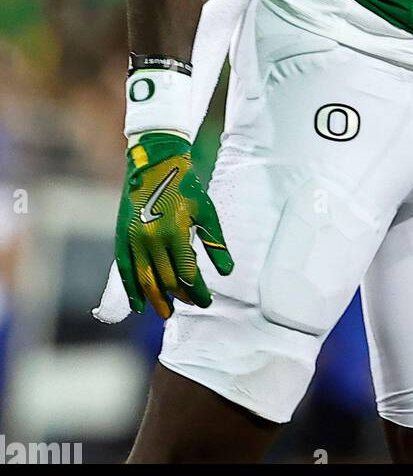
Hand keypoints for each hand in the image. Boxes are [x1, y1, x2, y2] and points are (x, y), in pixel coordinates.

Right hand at [115, 131, 233, 319]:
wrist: (156, 162)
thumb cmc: (186, 186)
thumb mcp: (206, 211)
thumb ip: (215, 243)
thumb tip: (227, 272)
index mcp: (175, 232)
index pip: (187, 275)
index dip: (197, 292)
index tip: (207, 300)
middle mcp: (151, 239)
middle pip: (167, 280)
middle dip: (181, 297)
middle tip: (193, 305)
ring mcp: (133, 239)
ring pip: (145, 280)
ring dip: (156, 300)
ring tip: (167, 314)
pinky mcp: (121, 236)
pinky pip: (125, 270)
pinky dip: (131, 290)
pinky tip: (138, 306)